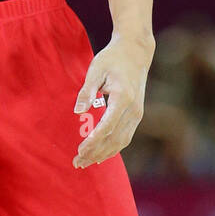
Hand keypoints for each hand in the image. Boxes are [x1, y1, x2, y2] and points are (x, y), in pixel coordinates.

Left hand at [72, 33, 153, 168]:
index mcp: (123, 97)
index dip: (93, 141)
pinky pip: (125, 137)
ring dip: (103, 154)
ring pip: (121, 142)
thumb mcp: (96, 69)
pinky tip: (100, 155)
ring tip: (85, 162)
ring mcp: (137, 113)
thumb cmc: (112, 58)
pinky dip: (113, 149)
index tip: (79, 151)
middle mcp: (133, 109)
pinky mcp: (137, 115)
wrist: (135, 52)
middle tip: (76, 163)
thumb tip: (77, 112)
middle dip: (95, 153)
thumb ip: (87, 91)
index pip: (108, 127)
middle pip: (115, 139)